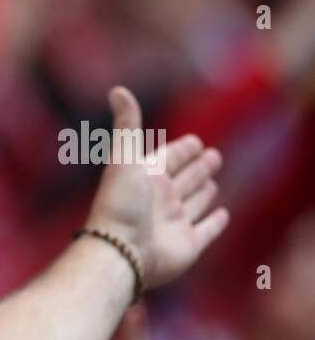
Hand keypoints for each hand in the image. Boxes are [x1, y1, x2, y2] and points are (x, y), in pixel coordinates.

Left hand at [84, 87, 228, 288]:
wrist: (121, 251)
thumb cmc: (121, 203)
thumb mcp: (124, 158)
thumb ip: (127, 124)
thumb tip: (117, 89)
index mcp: (146, 179)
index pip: (168, 159)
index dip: (181, 150)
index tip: (194, 142)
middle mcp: (160, 200)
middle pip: (184, 179)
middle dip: (198, 167)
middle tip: (213, 156)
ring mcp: (175, 223)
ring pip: (194, 203)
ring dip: (204, 193)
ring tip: (212, 182)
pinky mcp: (189, 245)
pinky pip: (206, 231)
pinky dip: (215, 223)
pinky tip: (221, 214)